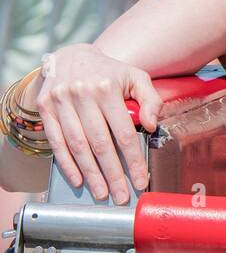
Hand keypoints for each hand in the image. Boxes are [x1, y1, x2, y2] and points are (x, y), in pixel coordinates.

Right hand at [30, 44, 162, 203]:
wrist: (71, 56)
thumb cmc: (110, 72)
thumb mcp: (136, 77)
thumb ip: (151, 99)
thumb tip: (152, 126)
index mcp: (107, 89)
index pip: (123, 132)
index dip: (132, 160)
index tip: (140, 180)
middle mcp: (82, 95)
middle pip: (99, 144)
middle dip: (112, 174)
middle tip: (121, 196)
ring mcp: (60, 102)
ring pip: (77, 146)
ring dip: (90, 173)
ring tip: (101, 193)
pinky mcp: (45, 108)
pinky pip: (56, 141)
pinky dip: (66, 163)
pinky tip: (77, 179)